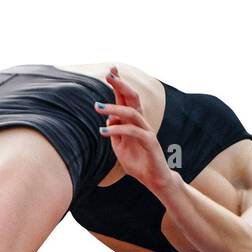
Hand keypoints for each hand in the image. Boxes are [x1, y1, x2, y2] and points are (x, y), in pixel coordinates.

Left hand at [95, 66, 173, 193]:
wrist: (154, 180)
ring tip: (97, 107)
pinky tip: (103, 131)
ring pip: (132, 112)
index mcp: (134, 121)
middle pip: (133, 98)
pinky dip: (118, 129)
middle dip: (121, 85)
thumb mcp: (120, 147)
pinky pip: (133, 131)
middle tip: (108, 75)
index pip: (126, 99)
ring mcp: (147, 131)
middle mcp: (142, 122)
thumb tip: (108, 117)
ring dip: (114, 108)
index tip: (110, 70)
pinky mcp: (150, 142)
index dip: (119, 84)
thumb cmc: (138, 162)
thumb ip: (115, 131)